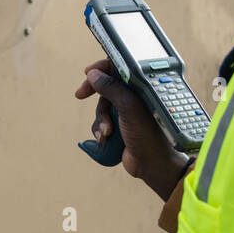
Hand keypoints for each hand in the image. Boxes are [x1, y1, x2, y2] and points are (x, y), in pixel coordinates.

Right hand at [74, 59, 192, 198]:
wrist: (153, 165)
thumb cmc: (150, 135)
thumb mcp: (129, 107)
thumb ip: (111, 88)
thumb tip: (93, 73)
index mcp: (141, 88)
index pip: (120, 68)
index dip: (102, 68)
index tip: (88, 72)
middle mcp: (134, 98)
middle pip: (106, 87)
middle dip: (94, 94)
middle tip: (80, 94)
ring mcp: (126, 114)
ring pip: (102, 107)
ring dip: (100, 120)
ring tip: (107, 132)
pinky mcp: (119, 128)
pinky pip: (101, 123)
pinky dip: (99, 130)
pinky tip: (105, 139)